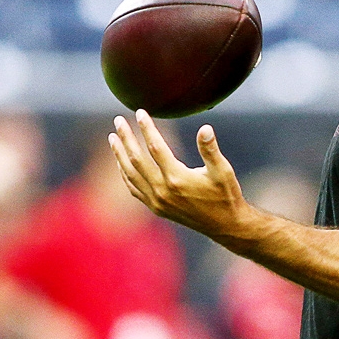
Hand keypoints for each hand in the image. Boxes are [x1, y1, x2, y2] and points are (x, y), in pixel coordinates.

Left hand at [109, 111, 248, 241]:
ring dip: (119, 154)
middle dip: (126, 137)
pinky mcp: (156, 208)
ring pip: (130, 174)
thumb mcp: (223, 171)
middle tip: (118, 120)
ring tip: (113, 137)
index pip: (155, 147)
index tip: (140, 112)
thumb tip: (205, 128)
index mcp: (177, 178)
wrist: (224, 225)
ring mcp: (157, 201)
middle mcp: (163, 191)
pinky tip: (121, 162)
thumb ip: (210, 149)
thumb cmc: (226, 195)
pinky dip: (125, 173)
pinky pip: (134, 189)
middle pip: (137, 159)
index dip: (147, 128)